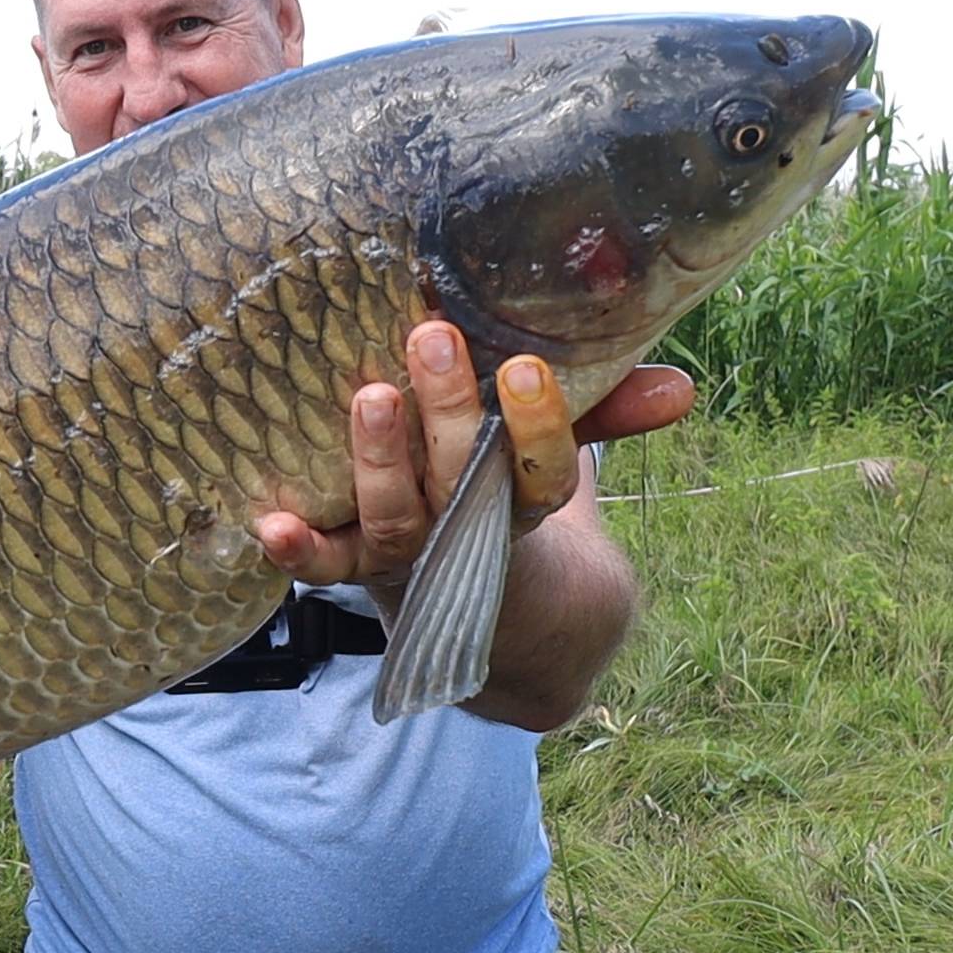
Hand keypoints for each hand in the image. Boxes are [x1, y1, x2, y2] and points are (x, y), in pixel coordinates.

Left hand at [257, 322, 693, 585]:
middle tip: (432, 340)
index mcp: (521, 503)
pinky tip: (269, 522)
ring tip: (368, 398)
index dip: (539, 428)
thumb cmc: (505, 492)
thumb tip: (682, 388)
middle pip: (459, 480)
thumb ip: (607, 414)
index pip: (542, 473)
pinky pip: (325, 563)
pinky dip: (299, 548)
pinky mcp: (351, 563)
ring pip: (392, 519)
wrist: (473, 611)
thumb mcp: (557, 454)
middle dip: (448, 415)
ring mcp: (404, 551)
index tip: (527, 370)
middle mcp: (462, 529)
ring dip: (378, 464)